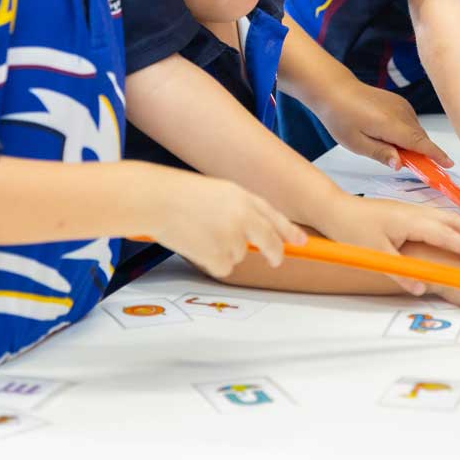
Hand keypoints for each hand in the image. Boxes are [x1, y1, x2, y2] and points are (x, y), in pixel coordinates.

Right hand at [150, 169, 303, 278]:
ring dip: (225, 252)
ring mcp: (234, 237)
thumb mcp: (219, 192)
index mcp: (244, 197)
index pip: (273, 215)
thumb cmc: (180, 194)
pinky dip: (211, 262)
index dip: (288, 229)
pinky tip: (196, 245)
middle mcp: (244, 217)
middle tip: (275, 260)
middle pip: (270, 241)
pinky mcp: (220, 255)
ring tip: (199, 234)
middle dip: (276, 252)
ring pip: (240, 256)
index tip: (301, 240)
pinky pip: (224, 267)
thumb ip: (240, 208)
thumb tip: (253, 231)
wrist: (158, 200)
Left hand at [315, 83, 454, 169]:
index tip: (448, 164)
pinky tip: (387, 135)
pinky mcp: (400, 102)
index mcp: (390, 124)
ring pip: (416, 131)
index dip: (436, 155)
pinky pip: (410, 123)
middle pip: (420, 139)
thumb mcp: (356, 143)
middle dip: (420, 154)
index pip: (420, 143)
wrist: (336, 91)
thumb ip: (381, 154)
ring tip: (385, 146)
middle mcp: (401, 113)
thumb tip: (400, 164)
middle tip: (409, 166)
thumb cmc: (341, 117)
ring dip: (411, 143)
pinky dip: (406, 133)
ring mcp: (402, 105)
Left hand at [321, 197, 459, 294]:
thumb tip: (421, 288)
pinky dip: (453, 224)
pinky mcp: (407, 212)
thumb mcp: (375, 254)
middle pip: (454, 221)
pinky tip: (454, 232)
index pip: (446, 235)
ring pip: (447, 216)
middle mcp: (417, 212)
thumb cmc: (352, 229)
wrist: (336, 209)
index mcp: (412, 221)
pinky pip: (438, 217)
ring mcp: (413, 210)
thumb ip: (401, 272)